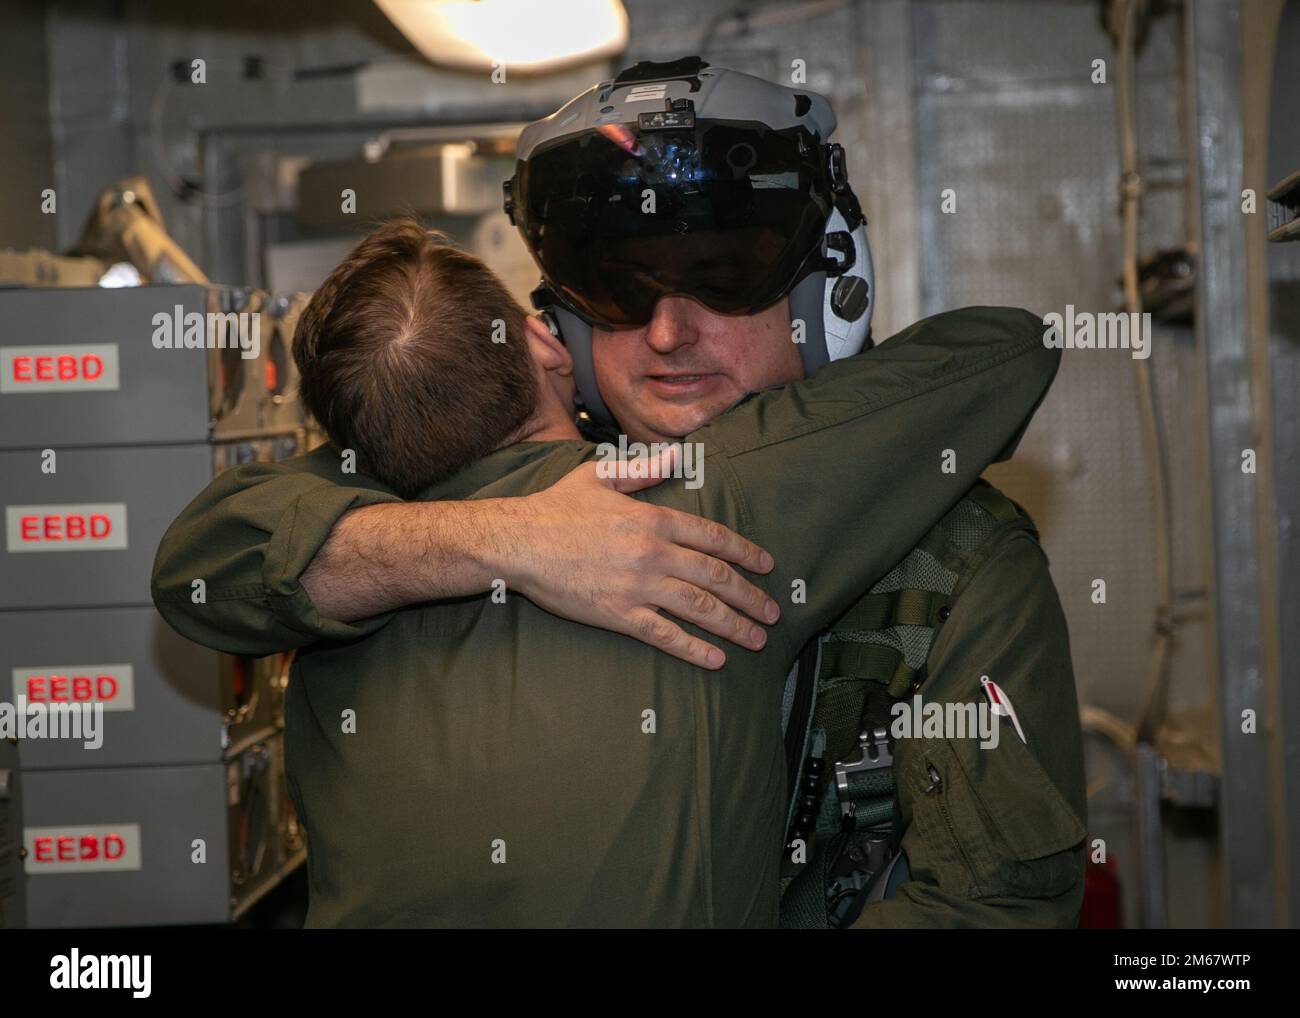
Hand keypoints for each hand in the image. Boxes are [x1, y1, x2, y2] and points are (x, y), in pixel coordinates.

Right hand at [506, 455, 779, 668]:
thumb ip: (642, 471)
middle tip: (772, 613)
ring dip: (733, 625)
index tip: (766, 566)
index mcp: (653, 519)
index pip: (712, 537)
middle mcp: (654, 553)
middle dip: (749, 596)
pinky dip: (693, 648)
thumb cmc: (555, 507)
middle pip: (715, 576)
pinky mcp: (619, 614)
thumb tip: (675, 458)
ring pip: (699, 608)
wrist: (519, 541)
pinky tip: (715, 659)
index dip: (744, 552)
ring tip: (756, 639)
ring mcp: (638, 586)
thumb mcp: (600, 476)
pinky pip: (665, 635)